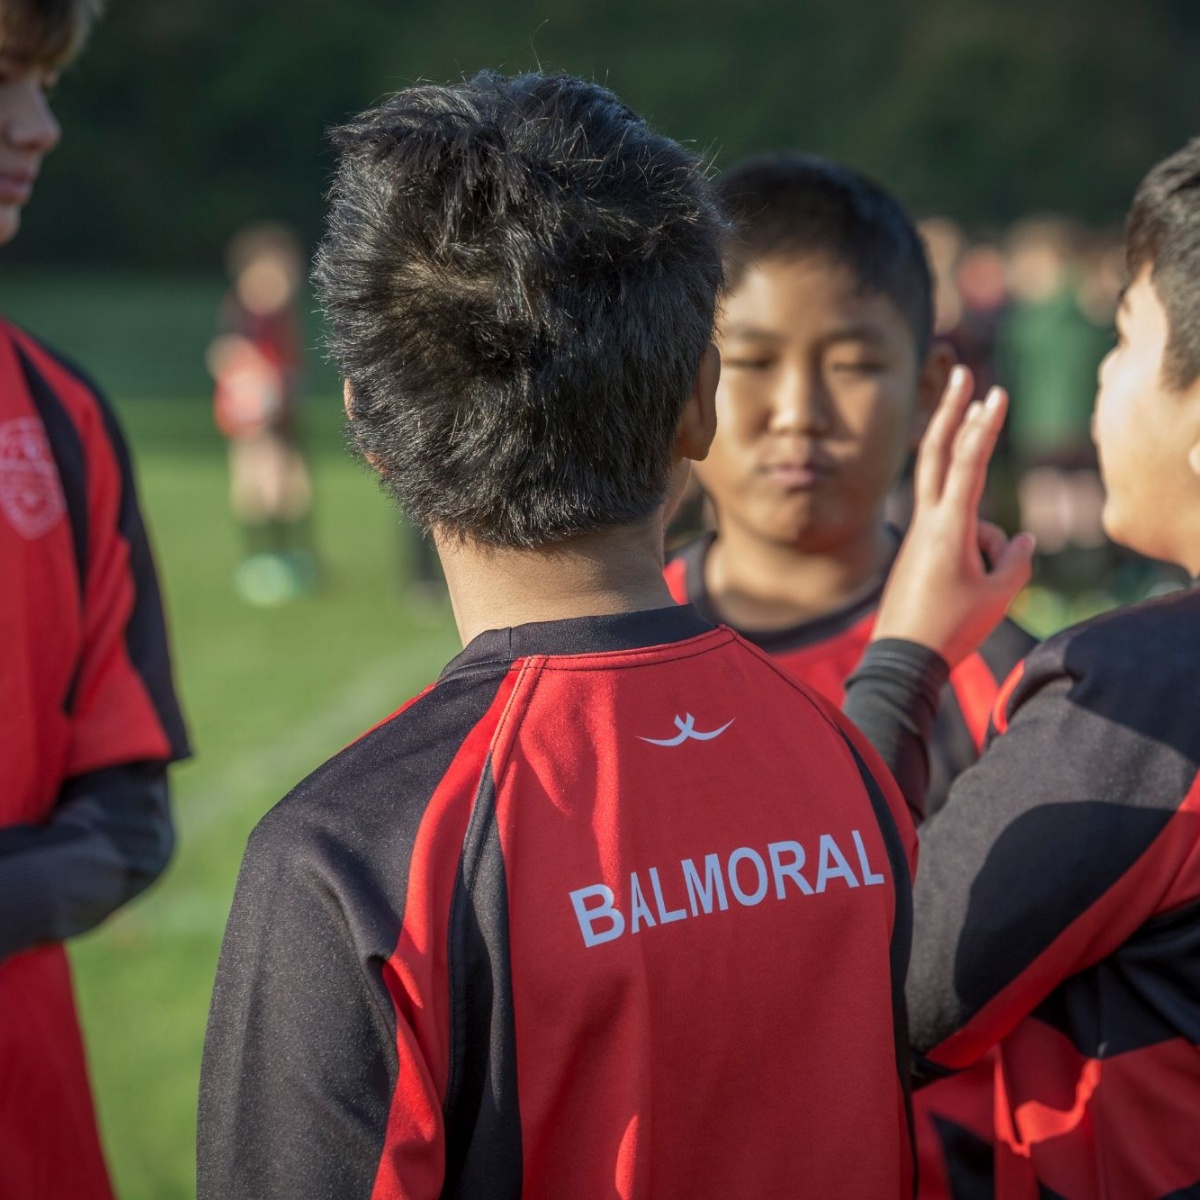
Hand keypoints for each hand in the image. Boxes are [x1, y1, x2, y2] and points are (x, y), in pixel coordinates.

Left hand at [873, 366, 1034, 666]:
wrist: (903, 660)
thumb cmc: (951, 628)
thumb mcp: (999, 593)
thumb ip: (1015, 557)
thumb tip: (1014, 537)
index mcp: (948, 527)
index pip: (968, 462)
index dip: (984, 426)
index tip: (995, 392)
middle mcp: (927, 521)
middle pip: (938, 453)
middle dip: (952, 411)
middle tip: (961, 373)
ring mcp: (918, 533)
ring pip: (962, 513)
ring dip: (987, 544)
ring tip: (972, 595)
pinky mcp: (916, 549)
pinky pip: (956, 538)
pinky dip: (976, 556)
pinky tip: (967, 596)